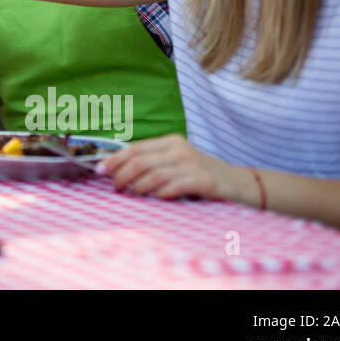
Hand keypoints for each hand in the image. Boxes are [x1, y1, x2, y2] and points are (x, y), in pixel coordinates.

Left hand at [96, 134, 255, 203]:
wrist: (239, 184)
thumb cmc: (201, 175)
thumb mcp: (177, 163)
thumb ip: (153, 163)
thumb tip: (118, 170)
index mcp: (171, 142)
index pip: (135, 148)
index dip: (115, 159)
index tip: (100, 170)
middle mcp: (180, 149)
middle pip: (140, 161)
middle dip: (121, 175)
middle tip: (114, 187)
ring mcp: (193, 164)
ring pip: (154, 174)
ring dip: (137, 186)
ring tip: (131, 194)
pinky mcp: (204, 180)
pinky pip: (174, 186)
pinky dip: (161, 193)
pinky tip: (156, 198)